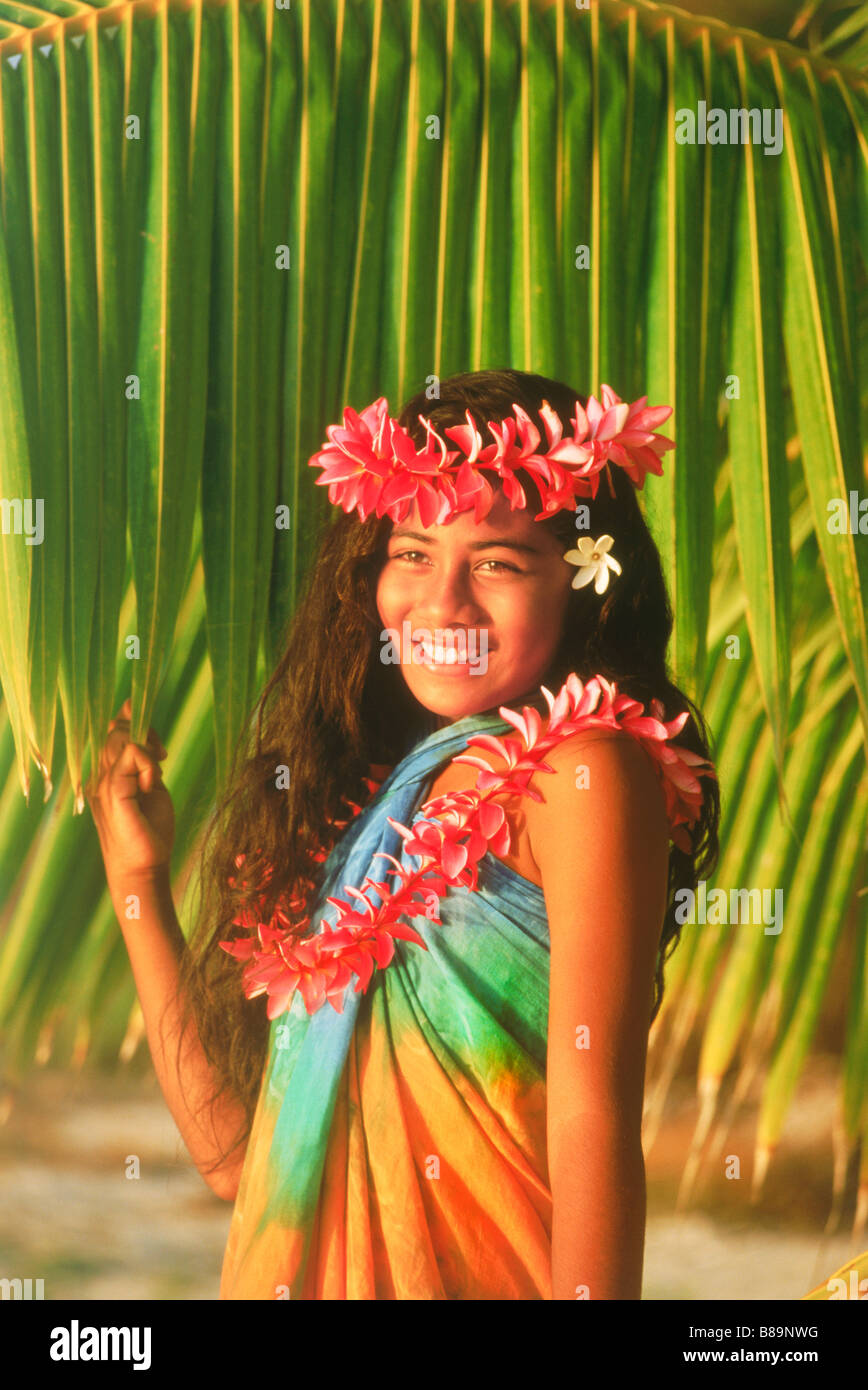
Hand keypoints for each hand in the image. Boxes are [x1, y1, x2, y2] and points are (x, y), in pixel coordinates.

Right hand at [86, 698, 175, 886]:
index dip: (133, 723)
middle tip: (162, 757)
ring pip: (120, 738)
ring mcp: (103, 783)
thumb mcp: (150, 786)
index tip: (158, 747)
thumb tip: (146, 736)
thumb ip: (145, 762)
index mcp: (108, 773)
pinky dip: (148, 765)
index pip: (112, 731)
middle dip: (144, 733)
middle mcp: (101, 775)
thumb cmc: (150, 830)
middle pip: (116, 730)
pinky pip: (130, 756)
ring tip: (155, 778)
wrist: (145, 866)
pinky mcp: (113, 793)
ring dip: (147, 751)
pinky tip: (151, 786)